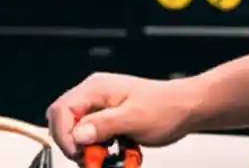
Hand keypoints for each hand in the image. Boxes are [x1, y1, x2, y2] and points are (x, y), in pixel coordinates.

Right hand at [46, 72, 199, 158]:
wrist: (186, 108)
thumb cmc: (166, 108)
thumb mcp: (134, 118)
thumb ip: (103, 125)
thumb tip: (77, 134)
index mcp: (96, 89)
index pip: (61, 110)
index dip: (64, 134)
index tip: (79, 153)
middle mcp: (95, 95)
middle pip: (65, 123)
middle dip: (75, 145)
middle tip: (92, 159)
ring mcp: (101, 107)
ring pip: (78, 133)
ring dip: (91, 150)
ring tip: (109, 158)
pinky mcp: (108, 120)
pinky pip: (93, 138)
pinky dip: (102, 150)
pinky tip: (119, 152)